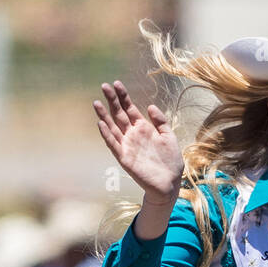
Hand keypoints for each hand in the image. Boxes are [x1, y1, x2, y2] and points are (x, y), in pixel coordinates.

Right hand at [93, 81, 183, 202]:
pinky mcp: (125, 158)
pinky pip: (114, 145)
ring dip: (104, 116)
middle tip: (104, 86)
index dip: (123, 96)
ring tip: (96, 103)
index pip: (130, 108)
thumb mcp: (169, 137)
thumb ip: (160, 121)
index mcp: (143, 128)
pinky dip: (107, 135)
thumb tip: (150, 106)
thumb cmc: (170, 162)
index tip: (116, 83)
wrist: (170, 183)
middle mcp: (133, 135)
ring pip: (112, 128)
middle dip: (112, 100)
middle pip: (119, 114)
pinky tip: (101, 124)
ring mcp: (128, 146)